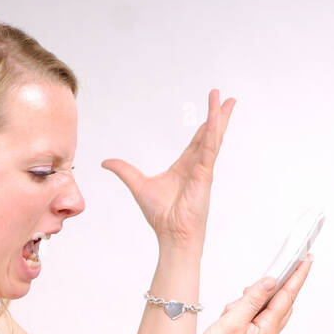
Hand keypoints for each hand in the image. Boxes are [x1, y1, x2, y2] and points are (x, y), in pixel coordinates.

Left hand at [101, 89, 233, 248]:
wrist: (171, 233)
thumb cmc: (161, 215)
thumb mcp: (137, 184)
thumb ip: (124, 170)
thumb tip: (106, 162)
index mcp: (186, 167)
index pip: (198, 140)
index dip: (205, 125)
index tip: (212, 110)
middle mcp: (197, 165)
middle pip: (210, 134)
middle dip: (219, 116)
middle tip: (228, 99)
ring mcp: (203, 169)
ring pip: (213, 137)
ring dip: (220, 118)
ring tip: (228, 100)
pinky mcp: (205, 174)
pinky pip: (210, 148)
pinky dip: (214, 132)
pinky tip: (217, 118)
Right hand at [183, 256, 312, 333]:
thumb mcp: (231, 323)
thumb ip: (251, 301)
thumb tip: (270, 282)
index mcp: (267, 330)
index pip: (287, 296)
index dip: (297, 275)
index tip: (306, 259)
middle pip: (281, 302)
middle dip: (275, 285)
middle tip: (271, 270)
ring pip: (265, 310)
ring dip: (252, 300)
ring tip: (230, 308)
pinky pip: (254, 319)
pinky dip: (245, 310)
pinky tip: (229, 314)